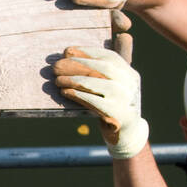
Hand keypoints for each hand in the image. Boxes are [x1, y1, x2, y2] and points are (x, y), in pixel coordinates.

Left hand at [54, 45, 148, 159]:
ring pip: (98, 83)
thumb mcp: (112, 88)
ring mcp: (125, 100)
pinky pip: (95, 102)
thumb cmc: (113, 107)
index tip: (67, 51)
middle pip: (103, 68)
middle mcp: (130, 85)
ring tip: (57, 80)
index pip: (109, 57)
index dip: (87, 52)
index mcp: (129, 74)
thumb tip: (70, 59)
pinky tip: (65, 92)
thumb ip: (100, 74)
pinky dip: (78, 95)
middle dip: (77, 64)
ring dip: (74, 79)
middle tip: (56, 66)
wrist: (127, 135)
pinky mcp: (118, 115)